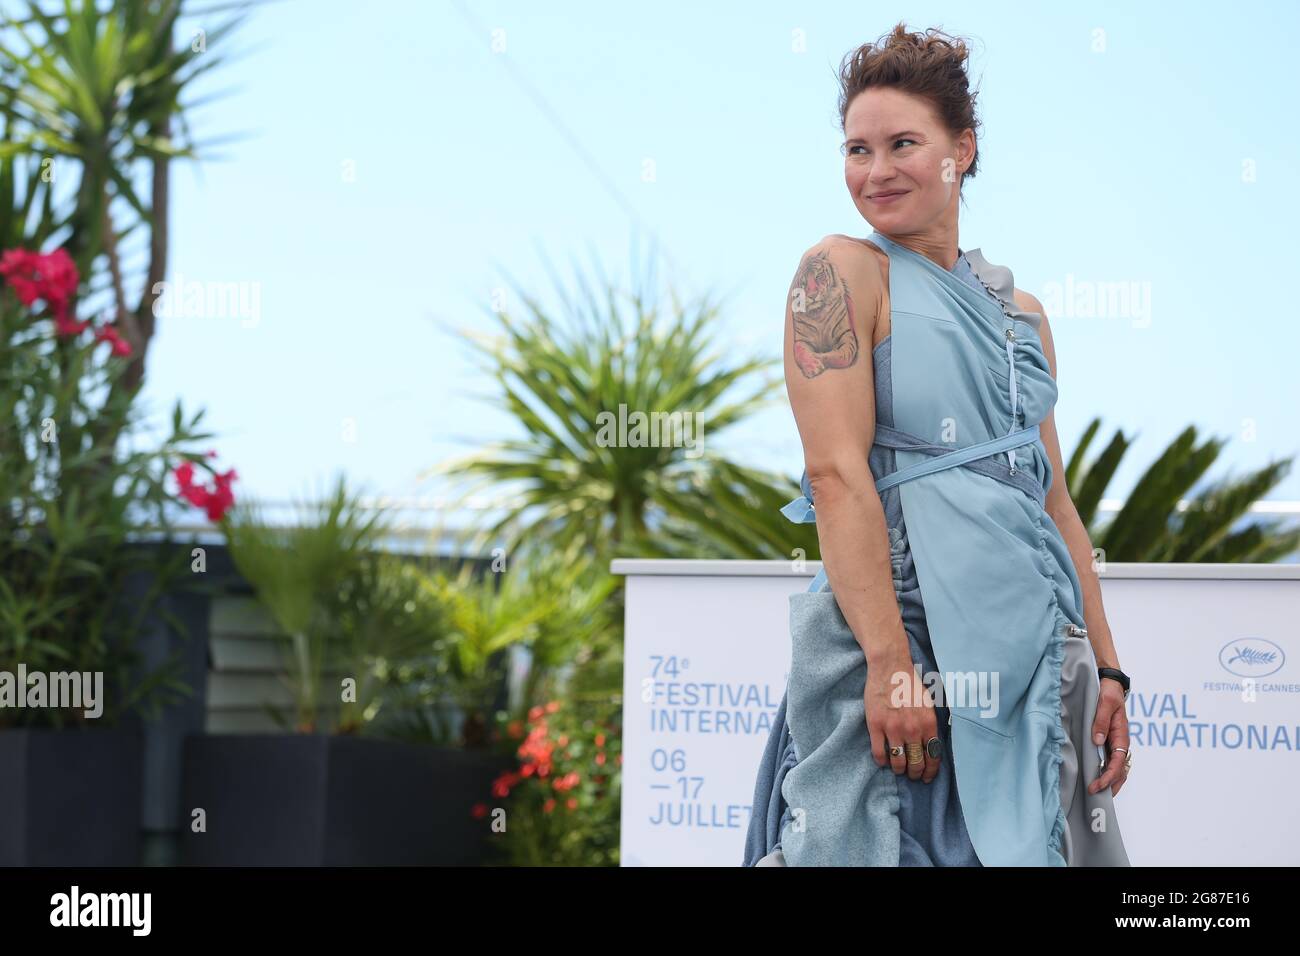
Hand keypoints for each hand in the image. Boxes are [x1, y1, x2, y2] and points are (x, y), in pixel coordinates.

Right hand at [865, 646, 939, 783]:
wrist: (890, 667)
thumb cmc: (910, 683)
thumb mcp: (929, 703)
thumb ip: (930, 724)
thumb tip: (931, 744)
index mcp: (928, 723)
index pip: (933, 756)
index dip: (931, 771)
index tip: (927, 777)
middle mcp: (912, 729)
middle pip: (916, 762)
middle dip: (915, 773)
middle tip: (912, 775)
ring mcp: (893, 728)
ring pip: (898, 761)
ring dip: (899, 769)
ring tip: (899, 770)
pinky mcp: (876, 725)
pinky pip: (879, 753)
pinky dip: (882, 761)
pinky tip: (884, 761)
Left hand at [1088, 678, 1129, 796]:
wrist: (1110, 684)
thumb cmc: (1109, 693)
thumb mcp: (1105, 703)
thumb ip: (1101, 721)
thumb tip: (1097, 741)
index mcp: (1122, 735)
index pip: (1118, 763)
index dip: (1108, 776)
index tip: (1097, 785)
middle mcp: (1120, 742)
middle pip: (1120, 771)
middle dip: (1109, 785)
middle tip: (1094, 794)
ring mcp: (1115, 743)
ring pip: (1117, 769)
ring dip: (1109, 782)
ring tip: (1096, 793)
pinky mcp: (1109, 741)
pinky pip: (1110, 761)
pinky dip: (1105, 772)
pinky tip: (1096, 778)